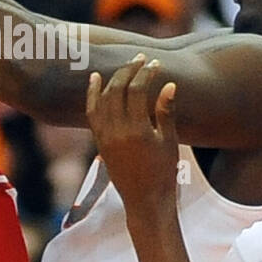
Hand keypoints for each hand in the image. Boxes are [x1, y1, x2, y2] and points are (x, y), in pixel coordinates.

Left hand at [85, 56, 179, 212]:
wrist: (145, 201)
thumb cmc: (163, 173)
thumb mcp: (169, 142)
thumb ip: (166, 112)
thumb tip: (169, 84)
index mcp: (137, 130)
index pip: (137, 91)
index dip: (146, 74)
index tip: (156, 64)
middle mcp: (116, 131)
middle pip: (117, 90)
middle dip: (128, 71)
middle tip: (140, 59)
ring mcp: (104, 137)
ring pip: (103, 99)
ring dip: (112, 79)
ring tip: (124, 67)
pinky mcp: (99, 142)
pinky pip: (92, 112)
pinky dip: (93, 95)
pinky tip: (96, 81)